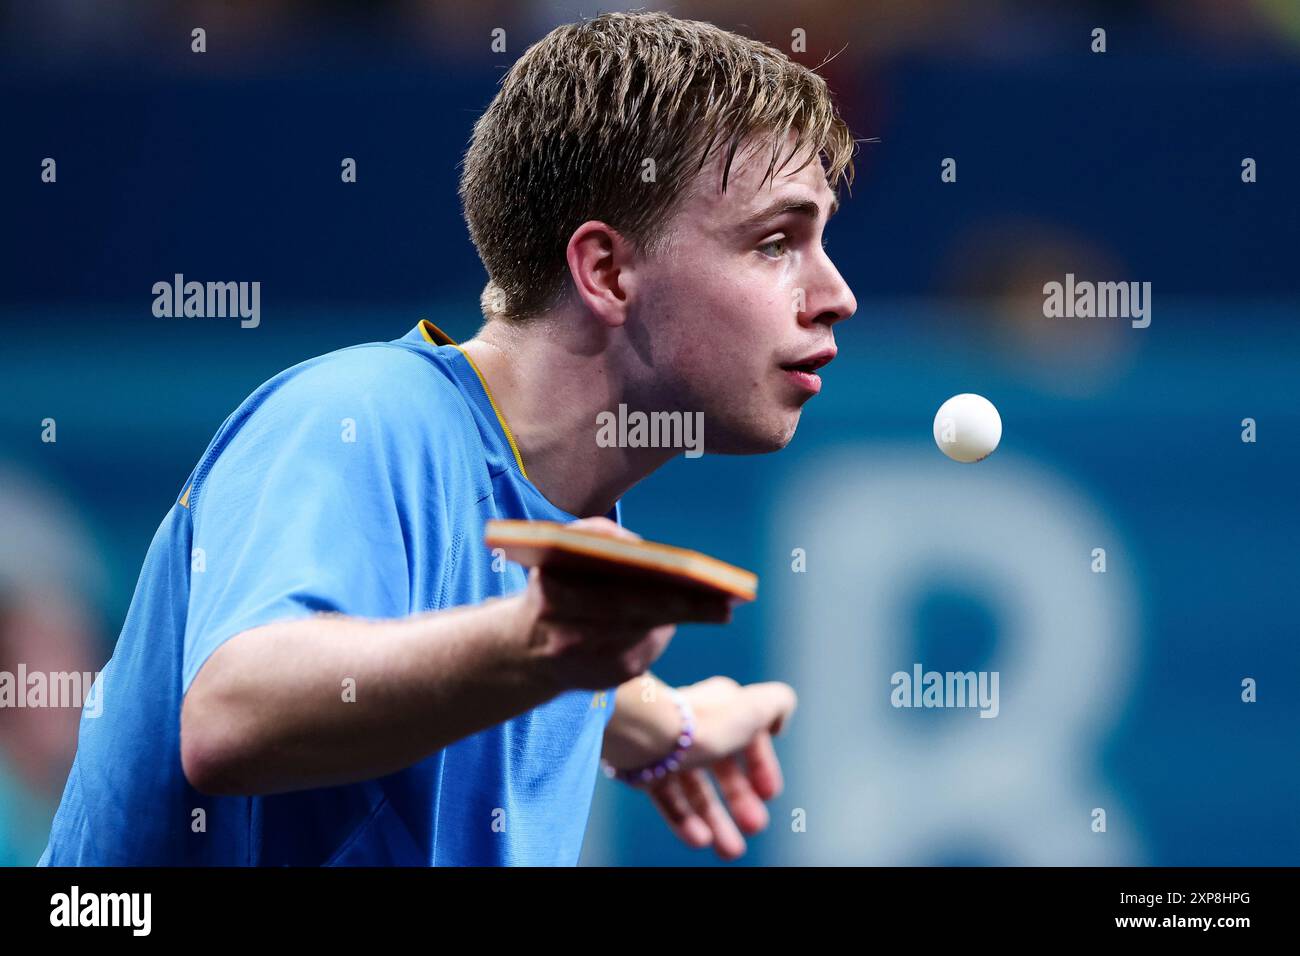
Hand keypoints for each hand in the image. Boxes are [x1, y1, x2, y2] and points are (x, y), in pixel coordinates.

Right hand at [513, 517, 732, 690]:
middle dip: (684, 607)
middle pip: (639, 617)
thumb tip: (638, 546)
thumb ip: (593, 536)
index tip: (699, 580)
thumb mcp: (559, 551)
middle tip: (722, 603)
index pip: (620, 593)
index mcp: (556, 595)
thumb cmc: (552, 585)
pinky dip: (659, 636)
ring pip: (645, 639)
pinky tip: (681, 621)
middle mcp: (569, 635)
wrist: (522, 649)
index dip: (664, 589)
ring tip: (715, 608)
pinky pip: (642, 657)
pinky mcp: (604, 683)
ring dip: (679, 621)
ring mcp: (588, 665)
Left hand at [640, 676, 796, 860]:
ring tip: (731, 851)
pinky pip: (669, 799)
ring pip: (697, 790)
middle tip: (755, 827)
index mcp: (721, 707)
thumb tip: (777, 720)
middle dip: (741, 801)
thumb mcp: (754, 709)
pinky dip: (686, 821)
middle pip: (723, 769)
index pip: (747, 738)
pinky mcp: (645, 771)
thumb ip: (777, 705)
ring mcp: (669, 750)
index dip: (762, 766)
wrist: (645, 734)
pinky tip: (700, 840)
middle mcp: (695, 726)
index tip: (771, 794)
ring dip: (717, 821)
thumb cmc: (704, 723)